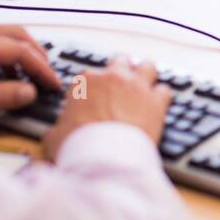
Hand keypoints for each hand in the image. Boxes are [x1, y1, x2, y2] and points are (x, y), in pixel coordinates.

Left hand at [0, 25, 60, 119]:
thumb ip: (0, 95)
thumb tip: (29, 92)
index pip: (19, 50)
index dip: (40, 67)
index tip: (52, 83)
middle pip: (16, 34)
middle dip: (37, 53)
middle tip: (49, 74)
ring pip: (5, 36)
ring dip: (23, 53)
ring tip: (34, 74)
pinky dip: (8, 57)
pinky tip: (9, 75)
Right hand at [43, 57, 171, 160]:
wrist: (105, 159)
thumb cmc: (77, 147)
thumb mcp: (54, 137)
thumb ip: (58, 127)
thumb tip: (55, 133)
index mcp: (85, 82)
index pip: (89, 75)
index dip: (93, 87)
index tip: (95, 97)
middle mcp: (113, 77)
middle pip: (120, 60)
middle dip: (121, 70)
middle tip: (122, 84)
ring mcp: (137, 86)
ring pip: (147, 66)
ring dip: (146, 74)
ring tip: (146, 84)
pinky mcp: (156, 101)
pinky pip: (165, 90)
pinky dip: (162, 98)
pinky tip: (159, 106)